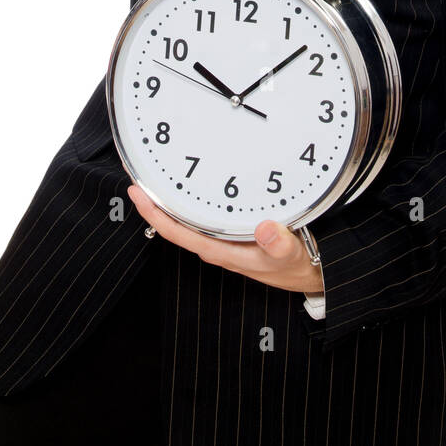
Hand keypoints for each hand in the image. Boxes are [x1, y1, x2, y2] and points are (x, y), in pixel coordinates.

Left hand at [126, 185, 324, 297]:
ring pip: (185, 218)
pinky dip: (187, 198)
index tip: (137, 192)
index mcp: (222, 251)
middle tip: (136, 172)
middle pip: (174, 222)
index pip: (177, 232)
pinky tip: (184, 182)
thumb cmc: (296, 266)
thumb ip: (280, 244)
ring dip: (167, 198)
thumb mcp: (293, 255)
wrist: (309, 274)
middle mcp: (216, 244)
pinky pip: (200, 214)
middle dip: (153, 200)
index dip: (153, 213)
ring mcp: (221, 239)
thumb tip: (265, 230)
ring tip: (153, 172)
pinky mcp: (230, 231)